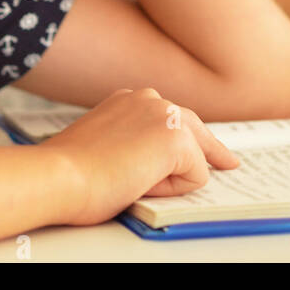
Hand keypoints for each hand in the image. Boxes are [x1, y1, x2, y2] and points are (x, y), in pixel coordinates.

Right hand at [41, 88, 239, 226]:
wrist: (58, 176)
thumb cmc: (68, 172)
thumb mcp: (104, 146)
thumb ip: (131, 143)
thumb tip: (151, 162)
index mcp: (129, 99)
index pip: (172, 117)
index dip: (194, 139)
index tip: (211, 149)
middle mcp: (149, 99)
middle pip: (196, 128)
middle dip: (212, 151)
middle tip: (231, 163)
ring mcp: (165, 114)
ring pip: (193, 155)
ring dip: (171, 177)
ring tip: (132, 183)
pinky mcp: (176, 137)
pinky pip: (195, 176)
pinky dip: (171, 190)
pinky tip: (139, 183)